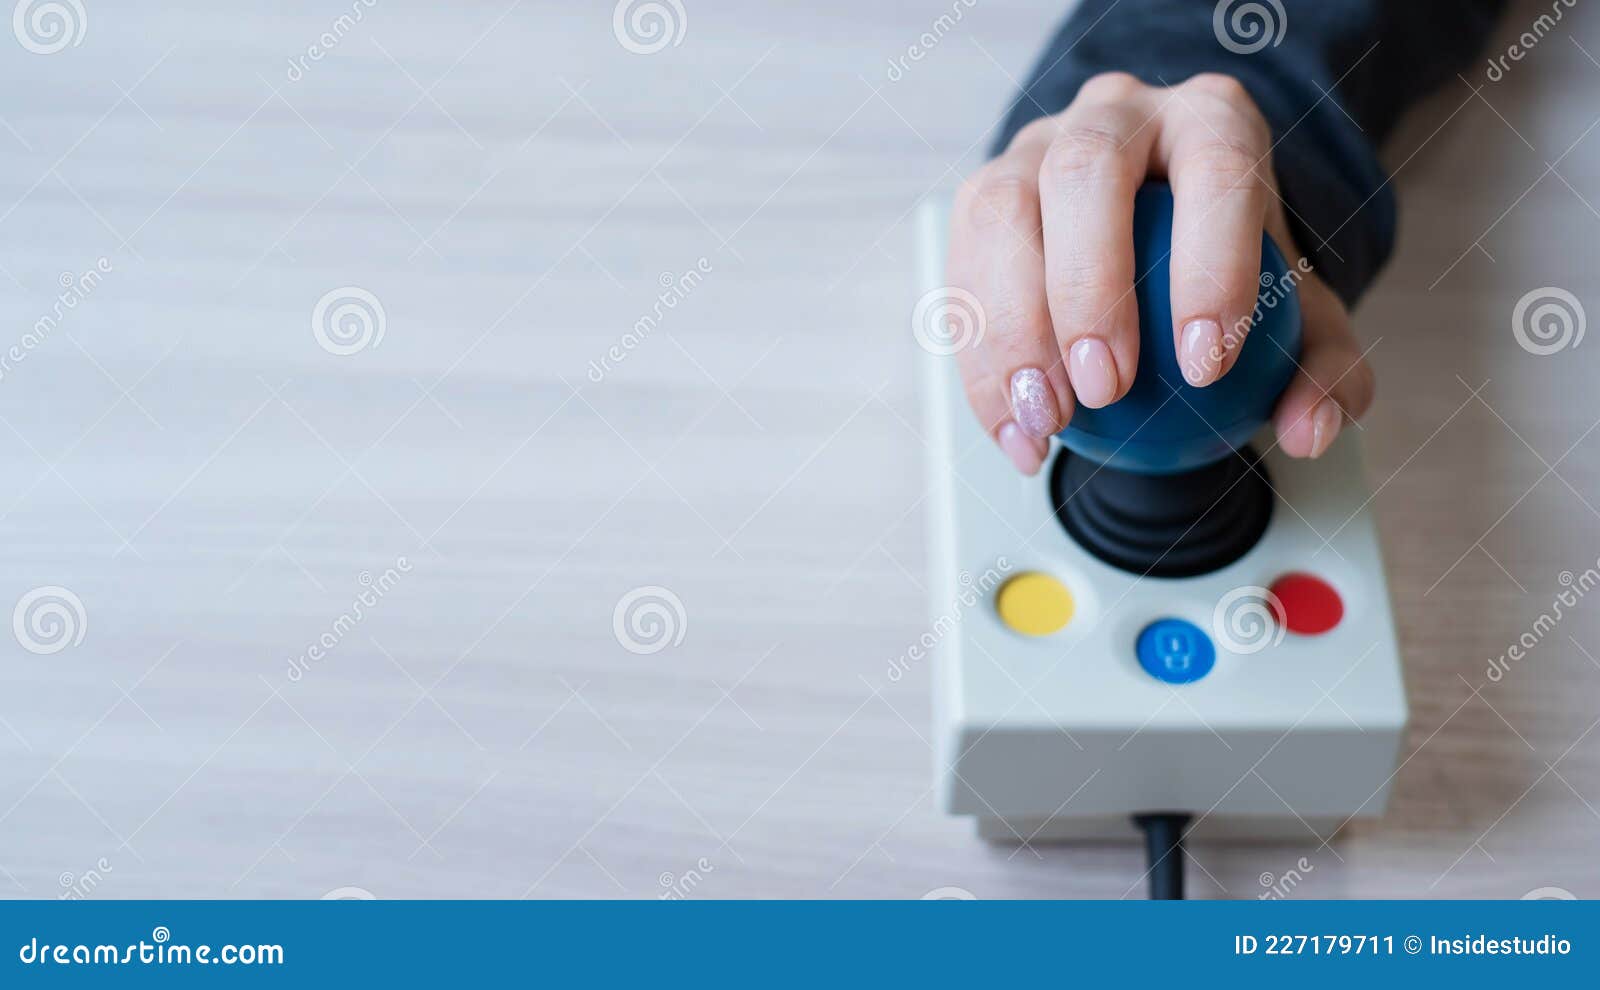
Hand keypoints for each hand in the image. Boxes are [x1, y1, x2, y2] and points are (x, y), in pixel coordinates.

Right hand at [947, 72, 1374, 474]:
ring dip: (1014, 329)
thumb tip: (1310, 428)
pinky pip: (963, 275)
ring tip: (1046, 421)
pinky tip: (1014, 431)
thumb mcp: (1297, 316)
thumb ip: (1321, 368)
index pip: (1214, 169)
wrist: (1159, 231)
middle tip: (1106, 390)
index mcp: (1209, 121)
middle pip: (1085, 171)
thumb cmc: (1227, 268)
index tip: (1205, 365)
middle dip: (1088, 286)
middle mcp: (1116, 116)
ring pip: (1003, 212)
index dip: (1208, 263)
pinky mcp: (980, 197)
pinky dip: (982, 365)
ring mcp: (1035, 148)